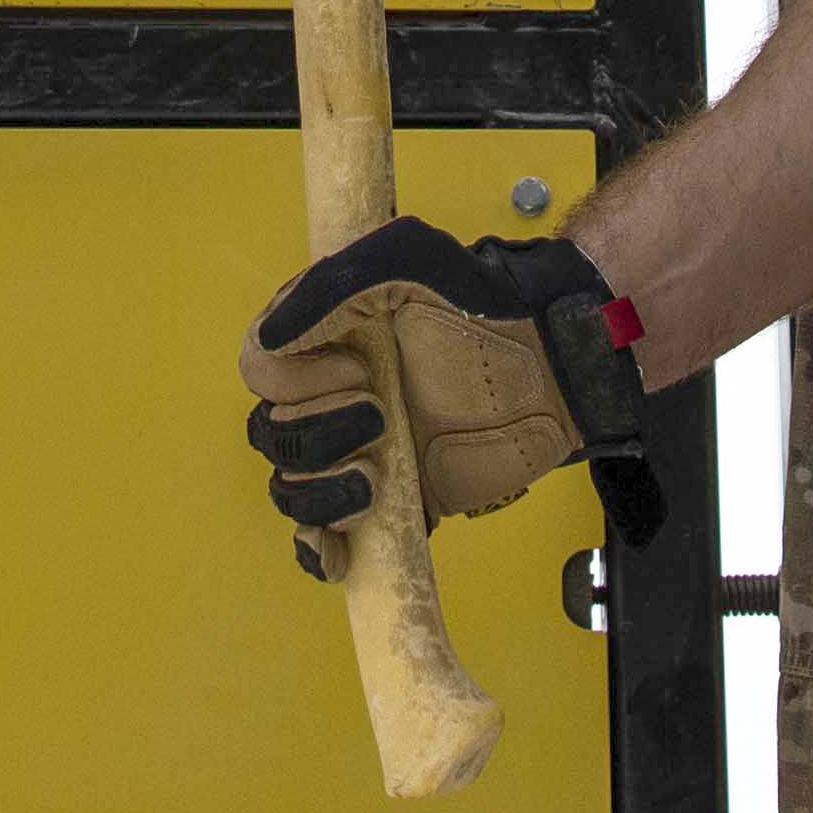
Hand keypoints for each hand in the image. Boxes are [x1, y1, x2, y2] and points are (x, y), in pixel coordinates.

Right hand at [240, 218, 656, 571]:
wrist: (553, 368)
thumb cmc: (482, 307)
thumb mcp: (408, 260)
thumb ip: (330, 288)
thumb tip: (269, 342)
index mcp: (322, 340)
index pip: (259, 370)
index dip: (292, 381)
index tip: (356, 369)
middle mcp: (328, 399)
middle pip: (272, 436)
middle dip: (316, 435)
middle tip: (381, 417)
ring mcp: (354, 455)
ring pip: (292, 491)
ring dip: (319, 492)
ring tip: (374, 478)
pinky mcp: (389, 503)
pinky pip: (329, 540)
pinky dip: (318, 552)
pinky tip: (336, 549)